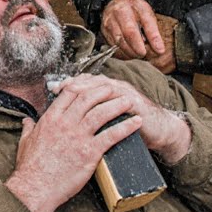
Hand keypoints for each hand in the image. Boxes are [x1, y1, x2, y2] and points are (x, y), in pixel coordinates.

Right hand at [4, 77, 142, 211]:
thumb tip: (27, 121)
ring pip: (102, 113)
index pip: (70, 93)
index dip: (82, 86)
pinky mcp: (90, 152)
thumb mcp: (26, 142)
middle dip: (103, 91)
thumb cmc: (30, 167)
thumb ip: (29, 128)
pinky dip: (126, 127)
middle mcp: (66, 124)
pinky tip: (136, 122)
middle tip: (113, 89)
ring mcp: (79, 137)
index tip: (92, 85)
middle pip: (88, 98)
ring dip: (117, 104)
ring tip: (128, 101)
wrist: (36, 188)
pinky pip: (112, 135)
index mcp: (51, 119)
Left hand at [52, 75, 191, 164]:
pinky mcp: (136, 104)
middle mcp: (114, 87)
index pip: (82, 81)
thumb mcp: (107, 119)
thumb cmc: (130, 126)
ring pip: (103, 86)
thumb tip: (66, 117)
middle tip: (58, 89)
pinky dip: (109, 100)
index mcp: (105, 90)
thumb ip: (91, 114)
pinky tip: (98, 105)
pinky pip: (121, 99)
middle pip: (90, 81)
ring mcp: (126, 93)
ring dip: (87, 89)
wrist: (159, 130)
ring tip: (73, 94)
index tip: (52, 89)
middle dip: (73, 84)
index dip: (67, 83)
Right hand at [100, 0, 163, 58]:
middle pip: (129, 32)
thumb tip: (159, 49)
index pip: (147, 22)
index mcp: (136, 5)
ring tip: (138, 54)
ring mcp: (110, 21)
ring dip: (130, 52)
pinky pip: (113, 46)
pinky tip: (129, 53)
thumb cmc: (133, 10)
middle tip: (144, 54)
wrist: (115, 4)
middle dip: (138, 47)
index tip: (159, 50)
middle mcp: (120, 12)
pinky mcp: (104, 31)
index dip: (153, 37)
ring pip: (119, 41)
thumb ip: (153, 30)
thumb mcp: (147, 14)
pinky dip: (122, 53)